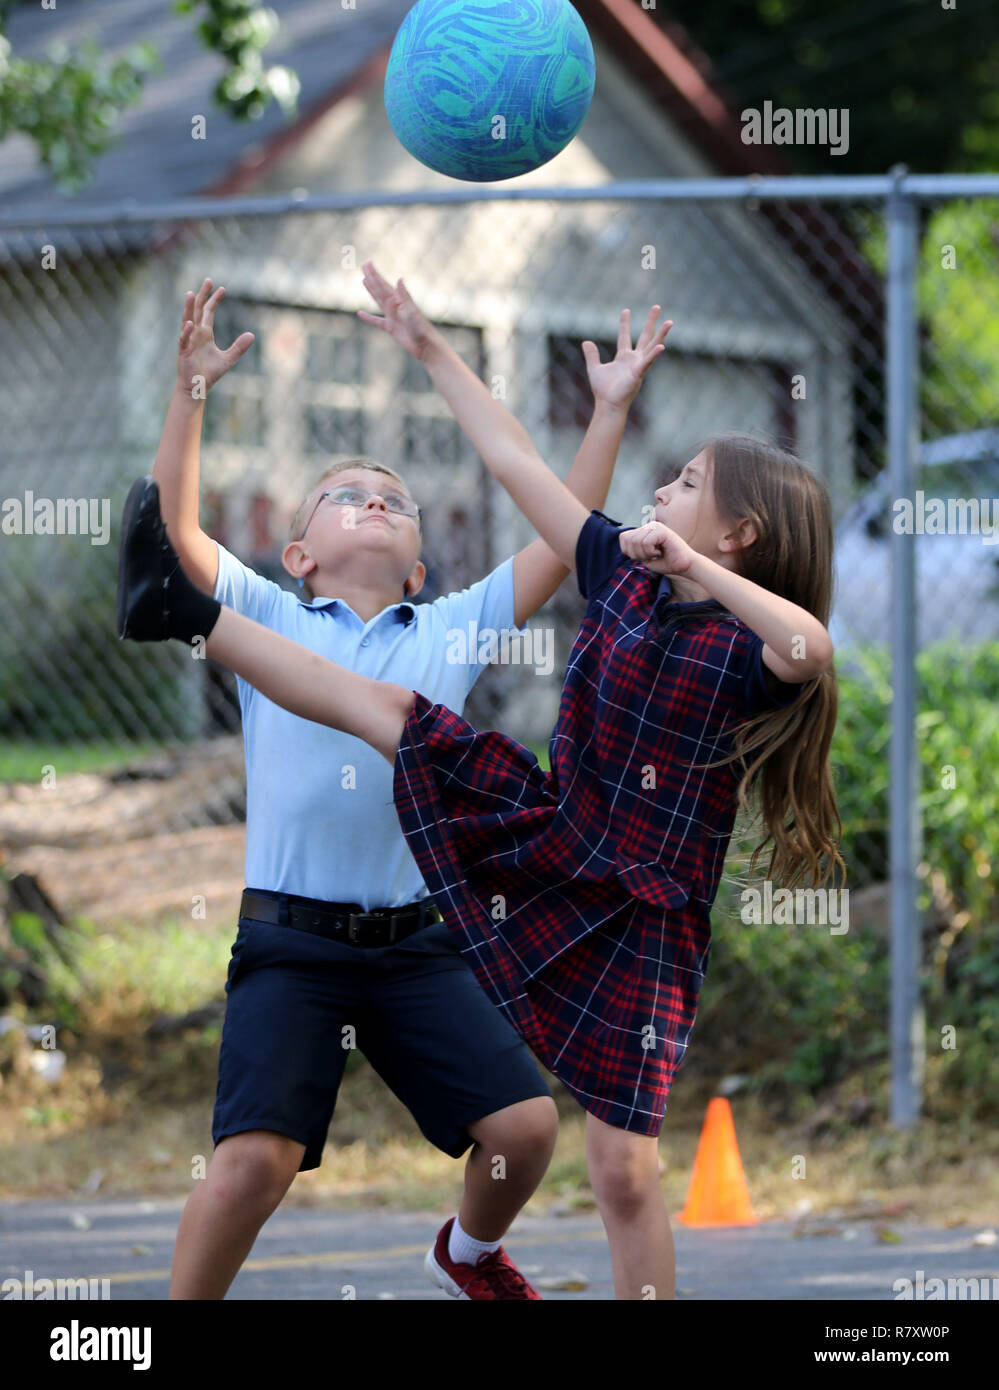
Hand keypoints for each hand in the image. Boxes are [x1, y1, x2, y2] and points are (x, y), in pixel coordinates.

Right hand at [176, 279, 253, 396]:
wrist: (197, 387)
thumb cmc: (210, 373)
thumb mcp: (229, 359)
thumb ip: (239, 347)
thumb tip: (252, 335)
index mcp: (205, 333)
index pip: (208, 312)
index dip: (214, 300)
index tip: (222, 288)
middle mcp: (195, 334)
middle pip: (198, 310)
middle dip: (203, 295)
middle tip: (208, 280)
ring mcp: (188, 341)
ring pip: (187, 320)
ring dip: (189, 307)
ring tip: (191, 293)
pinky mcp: (184, 352)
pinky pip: (184, 340)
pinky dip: (187, 332)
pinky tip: (190, 324)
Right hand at [357, 260, 438, 358]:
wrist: (427, 346)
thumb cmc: (422, 329)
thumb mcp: (412, 312)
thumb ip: (404, 297)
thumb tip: (399, 279)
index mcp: (399, 301)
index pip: (383, 285)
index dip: (374, 275)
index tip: (367, 264)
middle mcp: (396, 307)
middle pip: (380, 289)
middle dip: (372, 278)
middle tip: (364, 266)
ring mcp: (393, 317)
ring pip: (379, 301)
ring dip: (371, 291)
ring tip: (364, 281)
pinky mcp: (391, 328)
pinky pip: (377, 321)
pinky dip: (368, 318)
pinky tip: (360, 313)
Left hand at [582, 306, 672, 409]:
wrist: (607, 405)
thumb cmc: (603, 390)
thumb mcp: (594, 368)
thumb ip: (592, 355)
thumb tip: (586, 342)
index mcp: (623, 357)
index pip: (625, 336)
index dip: (624, 323)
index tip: (626, 310)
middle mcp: (633, 359)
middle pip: (645, 336)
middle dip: (651, 322)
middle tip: (656, 306)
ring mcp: (638, 365)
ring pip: (652, 346)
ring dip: (661, 334)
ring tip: (670, 322)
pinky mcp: (638, 373)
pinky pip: (648, 362)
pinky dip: (654, 354)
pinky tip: (662, 346)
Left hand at [619, 520, 693, 575]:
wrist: (684, 566)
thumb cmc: (666, 562)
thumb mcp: (644, 557)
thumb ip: (633, 549)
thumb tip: (624, 543)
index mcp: (644, 530)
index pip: (623, 537)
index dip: (629, 551)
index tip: (643, 557)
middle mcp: (649, 525)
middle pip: (628, 540)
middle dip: (636, 554)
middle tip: (650, 556)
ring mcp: (655, 526)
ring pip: (636, 541)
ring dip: (645, 553)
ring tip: (656, 554)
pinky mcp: (661, 530)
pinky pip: (646, 542)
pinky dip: (651, 552)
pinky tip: (661, 552)